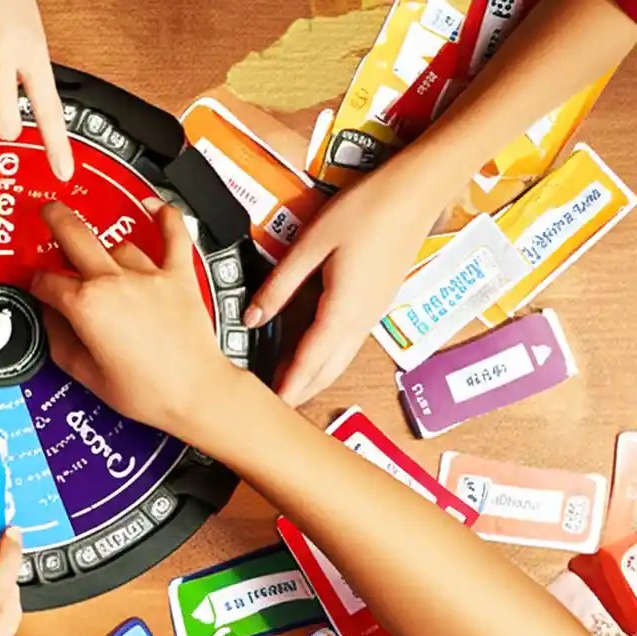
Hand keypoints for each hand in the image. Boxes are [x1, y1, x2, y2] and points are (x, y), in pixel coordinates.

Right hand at [29, 200, 237, 432]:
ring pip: (118, 244)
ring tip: (104, 259)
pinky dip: (166, 219)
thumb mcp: (86, 374)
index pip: (48, 282)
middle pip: (75, 235)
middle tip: (49, 213)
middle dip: (55, 220)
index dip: (38, 284)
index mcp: (87, 306)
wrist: (194, 392)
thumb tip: (50, 320)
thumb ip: (60, 341)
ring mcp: (148, 275)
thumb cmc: (147, 391)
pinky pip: (174, 237)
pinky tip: (156, 208)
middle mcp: (115, 282)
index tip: (40, 288)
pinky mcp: (178, 276)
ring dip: (107, 249)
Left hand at [242, 169, 436, 405]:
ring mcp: (374, 313)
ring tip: (287, 384)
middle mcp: (362, 320)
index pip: (309, 363)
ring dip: (314, 376)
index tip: (271, 409)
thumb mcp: (311, 244)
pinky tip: (313, 351)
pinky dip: (327, 357)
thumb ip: (280, 284)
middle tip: (272, 405)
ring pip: (339, 359)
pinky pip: (348, 342)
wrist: (419, 191)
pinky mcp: (378, 302)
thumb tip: (252, 316)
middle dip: (300, 391)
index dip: (288, 388)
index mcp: (344, 311)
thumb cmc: (368, 210)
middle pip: (327, 370)